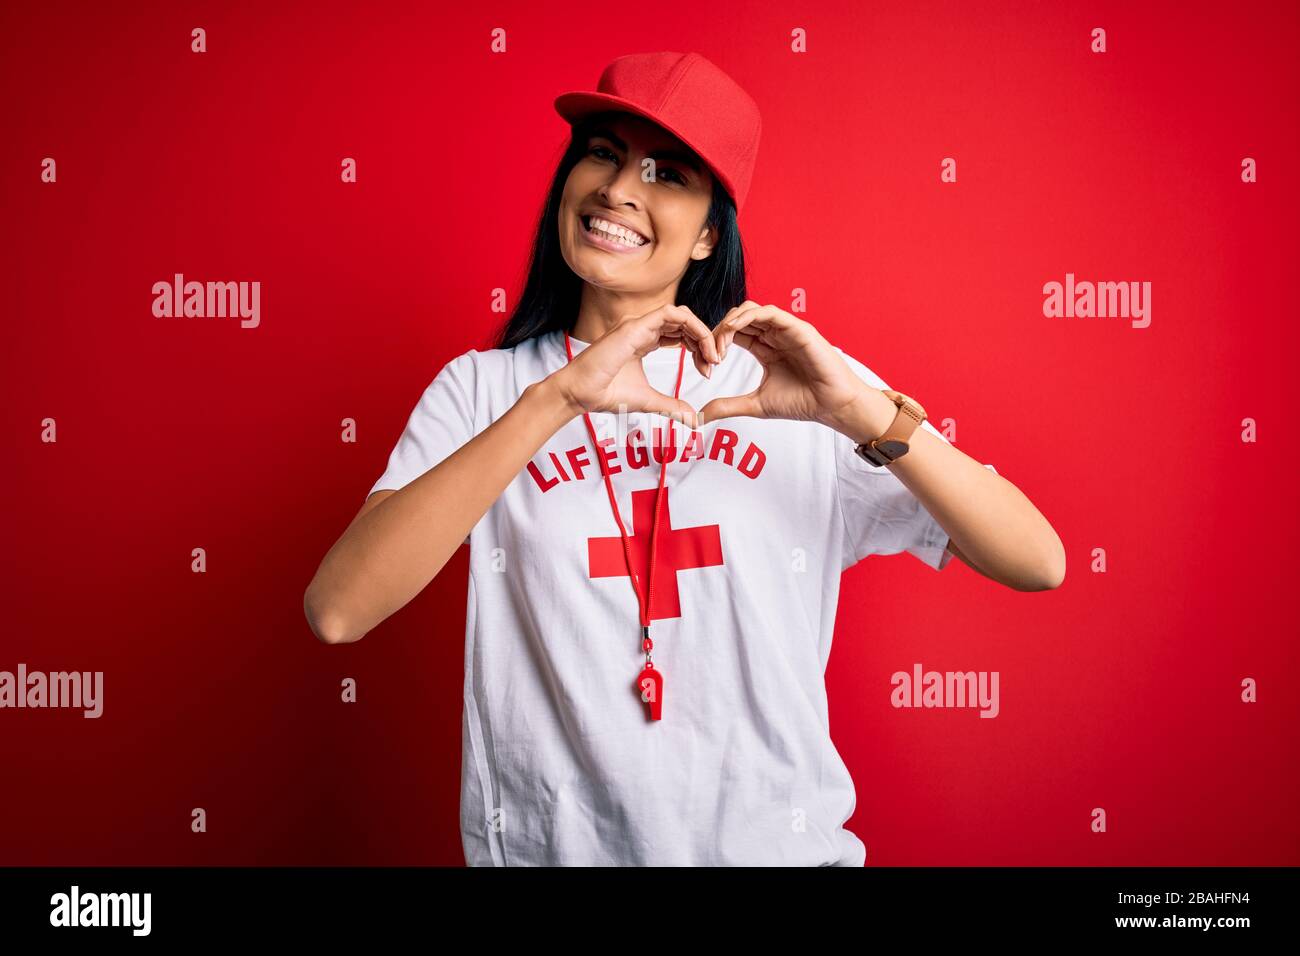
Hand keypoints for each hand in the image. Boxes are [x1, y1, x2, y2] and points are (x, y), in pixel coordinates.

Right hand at [549, 304, 720, 427]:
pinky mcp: (634, 325)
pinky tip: (701, 346)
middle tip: (716, 363)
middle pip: (684, 323)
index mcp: (644, 340)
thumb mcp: (649, 401)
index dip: (699, 348)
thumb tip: (694, 419)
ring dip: (702, 333)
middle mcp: (642, 328)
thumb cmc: (605, 394)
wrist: (580, 394)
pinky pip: (671, 313)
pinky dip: (692, 325)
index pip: (680, 334)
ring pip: (681, 315)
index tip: (709, 370)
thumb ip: (672, 406)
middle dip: (705, 341)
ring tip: (712, 356)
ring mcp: (638, 324)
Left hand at [696, 302, 875, 434]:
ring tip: (719, 343)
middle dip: (718, 332)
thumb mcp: (756, 405)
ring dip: (729, 323)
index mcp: (765, 348)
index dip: (716, 342)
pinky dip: (748, 316)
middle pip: (738, 319)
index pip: (734, 334)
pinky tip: (732, 329)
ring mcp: (786, 329)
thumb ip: (728, 406)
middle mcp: (774, 335)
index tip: (705, 364)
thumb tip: (700, 416)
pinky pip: (769, 312)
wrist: (831, 406)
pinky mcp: (797, 327)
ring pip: (750, 310)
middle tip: (708, 354)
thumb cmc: (801, 403)